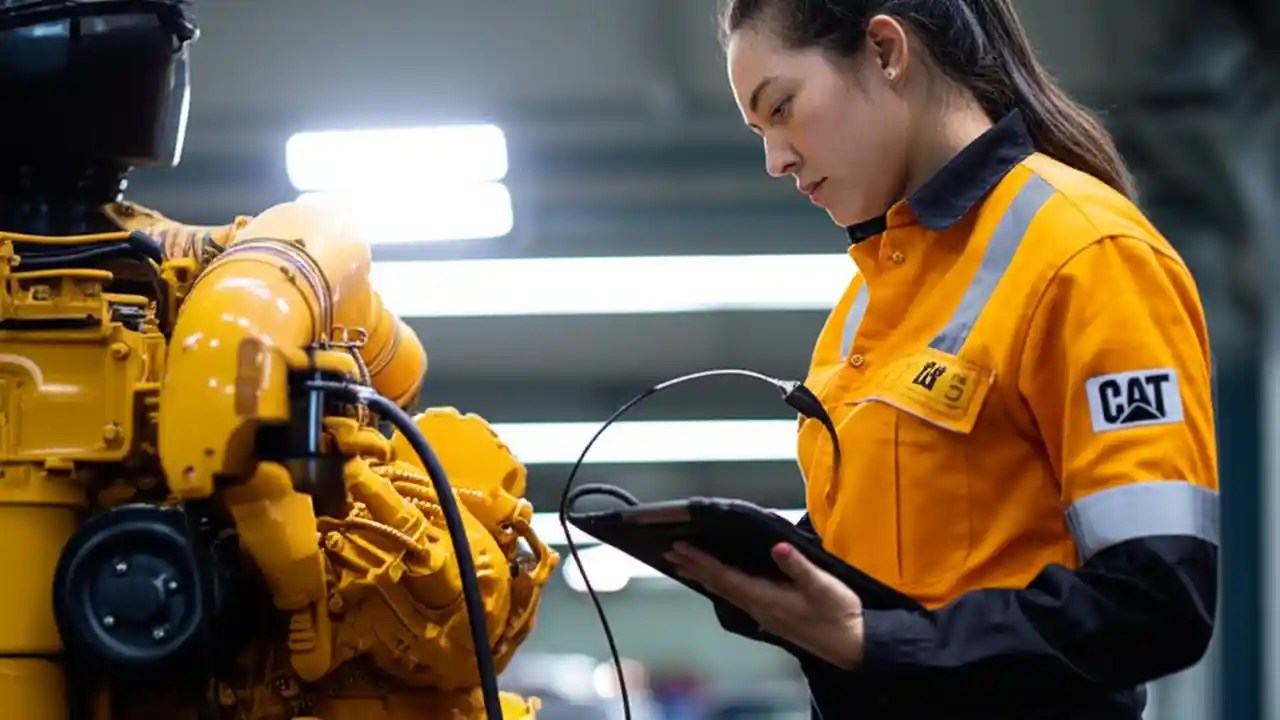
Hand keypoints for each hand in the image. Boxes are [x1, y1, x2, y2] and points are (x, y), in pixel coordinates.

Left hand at [665, 541, 864, 669]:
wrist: (852, 644)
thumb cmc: (839, 613)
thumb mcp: (822, 586)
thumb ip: (798, 566)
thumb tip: (778, 547)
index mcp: (766, 599)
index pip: (726, 577)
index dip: (702, 562)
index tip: (681, 549)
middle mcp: (759, 608)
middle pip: (719, 585)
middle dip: (694, 567)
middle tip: (671, 553)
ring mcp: (763, 614)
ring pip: (725, 592)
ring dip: (704, 576)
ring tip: (684, 565)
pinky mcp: (771, 615)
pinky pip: (736, 596)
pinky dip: (720, 584)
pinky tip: (717, 581)